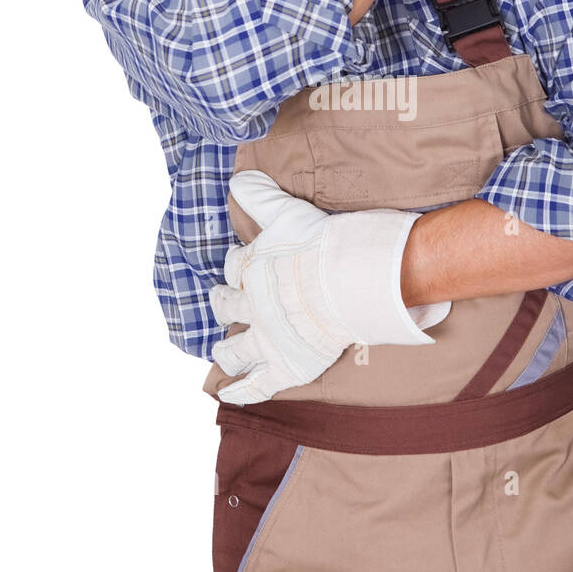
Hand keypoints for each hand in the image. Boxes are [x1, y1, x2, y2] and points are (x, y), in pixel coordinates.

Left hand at [209, 171, 450, 405]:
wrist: (351, 281)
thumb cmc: (321, 245)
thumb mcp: (286, 212)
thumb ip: (261, 195)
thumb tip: (237, 177)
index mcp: (250, 269)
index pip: (233, 265)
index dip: (235, 266)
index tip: (239, 267)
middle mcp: (251, 306)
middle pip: (225, 306)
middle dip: (222, 303)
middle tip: (221, 303)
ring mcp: (266, 339)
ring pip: (232, 349)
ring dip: (225, 350)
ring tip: (222, 351)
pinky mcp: (284, 366)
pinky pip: (255, 385)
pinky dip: (240, 391)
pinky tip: (227, 393)